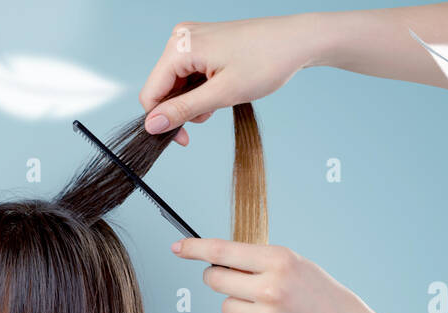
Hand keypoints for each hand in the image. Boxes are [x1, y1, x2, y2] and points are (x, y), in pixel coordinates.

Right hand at [140, 14, 326, 144]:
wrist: (296, 41)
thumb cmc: (266, 61)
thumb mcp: (221, 94)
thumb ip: (182, 111)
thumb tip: (151, 125)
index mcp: (180, 47)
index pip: (151, 93)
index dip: (162, 121)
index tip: (185, 139)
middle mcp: (181, 38)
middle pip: (162, 88)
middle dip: (182, 109)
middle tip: (211, 114)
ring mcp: (192, 38)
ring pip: (176, 83)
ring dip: (194, 100)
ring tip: (221, 98)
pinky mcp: (203, 42)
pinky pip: (189, 73)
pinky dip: (201, 88)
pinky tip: (222, 87)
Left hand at [171, 237, 386, 312]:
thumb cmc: (324, 300)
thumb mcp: (298, 267)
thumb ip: (260, 263)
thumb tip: (218, 263)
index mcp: (281, 260)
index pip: (224, 251)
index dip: (195, 248)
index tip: (177, 247)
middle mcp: (270, 287)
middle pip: (215, 280)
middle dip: (220, 280)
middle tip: (242, 285)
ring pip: (224, 307)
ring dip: (237, 308)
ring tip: (269, 312)